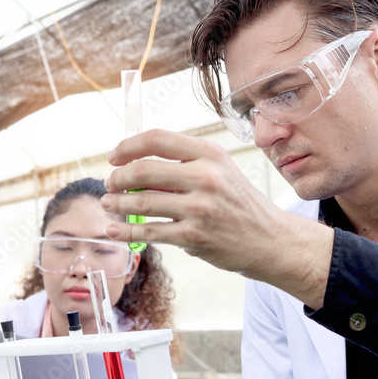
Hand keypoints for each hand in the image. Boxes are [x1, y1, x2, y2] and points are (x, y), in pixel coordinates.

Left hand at [103, 129, 331, 307]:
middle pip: (143, 169)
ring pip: (142, 201)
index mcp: (209, 153)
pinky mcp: (195, 236)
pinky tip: (115, 229)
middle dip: (117, 177)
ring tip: (107, 204)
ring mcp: (200, 207)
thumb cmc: (239, 203)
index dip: (127, 146)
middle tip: (109, 183)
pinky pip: (150, 231)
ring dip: (117, 203)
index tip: (114, 156)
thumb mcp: (219, 171)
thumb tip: (134, 164)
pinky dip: (127, 231)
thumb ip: (184, 164)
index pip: (156, 139)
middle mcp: (205, 176)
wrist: (270, 239)